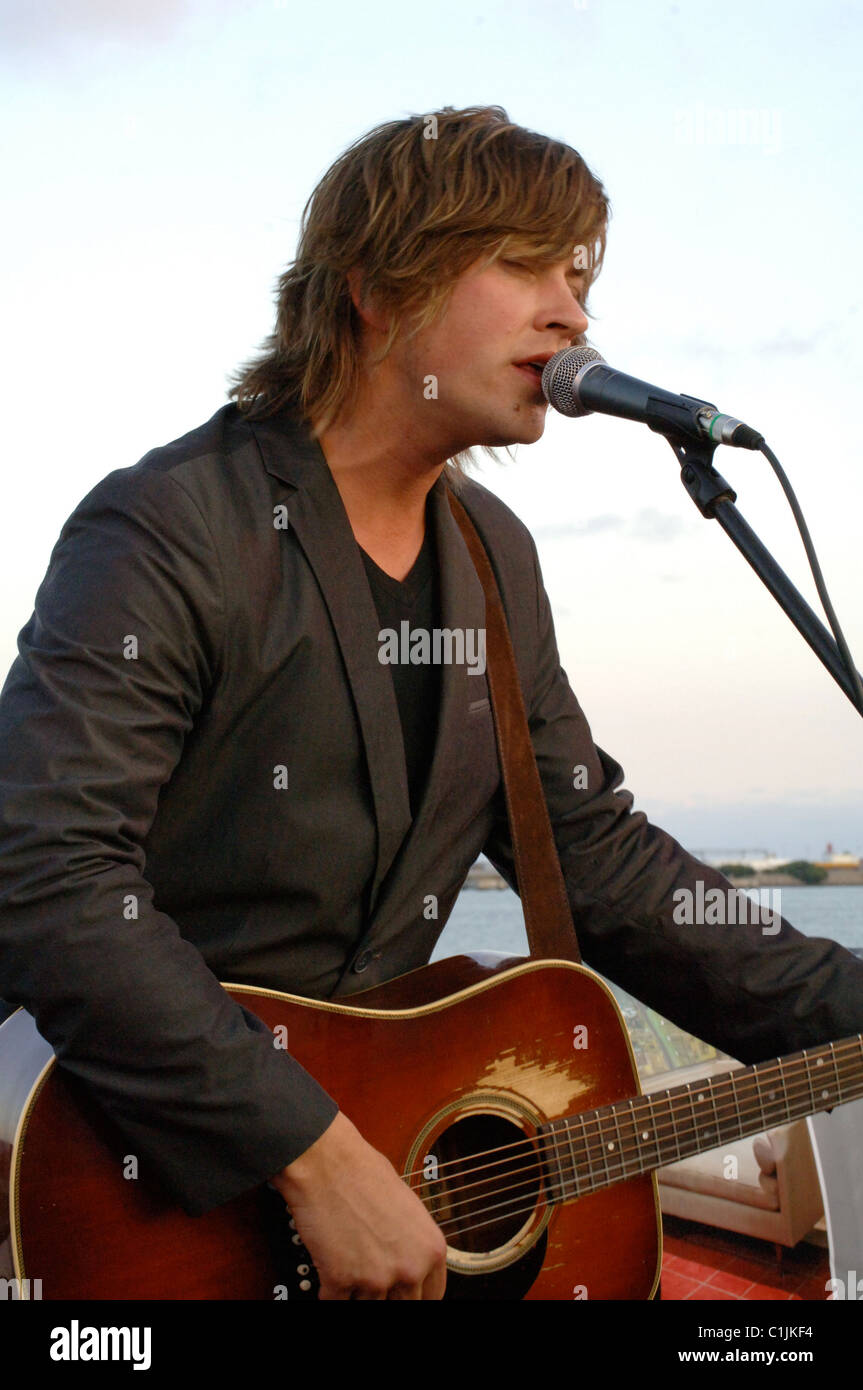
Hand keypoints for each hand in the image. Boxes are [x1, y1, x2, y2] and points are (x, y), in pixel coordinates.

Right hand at [271, 1111, 447, 1299]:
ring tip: (349, 1264)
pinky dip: (330, 1292)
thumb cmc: (362, 1171)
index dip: (414, 1295)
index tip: (402, 1294)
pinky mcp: (340, 1280)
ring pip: (367, 1306)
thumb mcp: (407, 1206)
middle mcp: (408, 1268)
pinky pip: (335, 1303)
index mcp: (430, 1249)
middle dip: (386, 1295)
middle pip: (402, 1306)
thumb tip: (407, 1266)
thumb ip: (412, 1244)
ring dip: (356, 1290)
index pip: (432, 1297)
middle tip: (372, 1278)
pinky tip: (329, 1271)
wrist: (325, 1161)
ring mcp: (375, 1278)